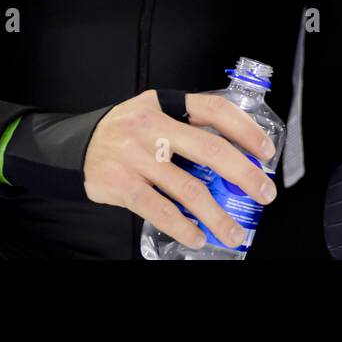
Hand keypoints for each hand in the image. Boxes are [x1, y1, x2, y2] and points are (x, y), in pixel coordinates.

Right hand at [80, 89, 276, 250]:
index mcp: (165, 104)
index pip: (214, 110)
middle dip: (244, 174)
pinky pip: (160, 211)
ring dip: (217, 215)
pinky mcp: (121, 185)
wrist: (75, 146)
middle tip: (264, 193)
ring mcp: (136, 156)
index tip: (266, 152)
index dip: (245, 129)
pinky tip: (197, 237)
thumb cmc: (126, 131)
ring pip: (188, 189)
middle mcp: (152, 127)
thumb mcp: (154, 113)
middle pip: (210, 150)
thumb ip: (186, 126)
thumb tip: (235, 157)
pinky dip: (183, 228)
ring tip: (234, 231)